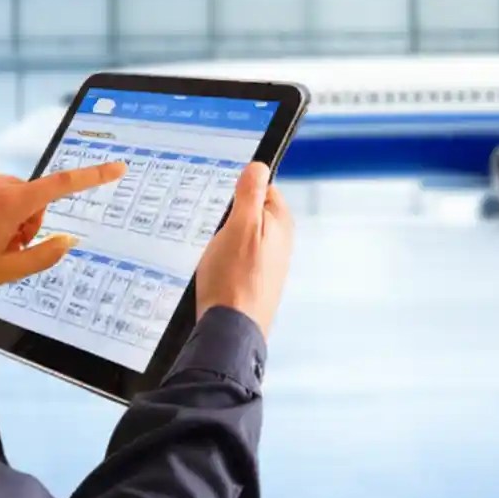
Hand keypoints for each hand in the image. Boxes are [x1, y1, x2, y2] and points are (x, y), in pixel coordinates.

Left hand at [0, 163, 125, 291]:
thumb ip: (45, 255)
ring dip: (4, 212)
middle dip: (27, 219)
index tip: (116, 167)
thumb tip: (68, 239)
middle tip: (5, 246)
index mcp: (11, 203)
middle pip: (32, 197)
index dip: (93, 176)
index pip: (62, 185)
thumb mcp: (7, 271)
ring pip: (8, 192)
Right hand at [195, 163, 293, 337]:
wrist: (231, 330)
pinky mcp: (257, 282)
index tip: (225, 203)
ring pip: (243, 238)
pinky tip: (217, 271)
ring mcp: (270, 265)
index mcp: (281, 224)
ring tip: (216, 255)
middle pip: (252, 214)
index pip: (264, 189)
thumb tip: (259, 167)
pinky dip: (226, 261)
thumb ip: (250, 195)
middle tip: (217, 232)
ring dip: (226, 241)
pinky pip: (240, 259)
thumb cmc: (234, 279)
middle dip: (231, 218)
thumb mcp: (239, 226)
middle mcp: (281, 244)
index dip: (241, 192)